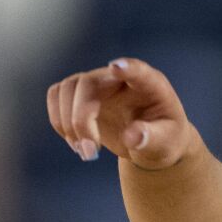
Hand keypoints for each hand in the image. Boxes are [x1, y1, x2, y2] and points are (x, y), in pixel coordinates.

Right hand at [45, 58, 198, 167]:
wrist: (151, 142)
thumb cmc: (163, 139)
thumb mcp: (165, 144)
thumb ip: (151, 138)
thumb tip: (133, 136)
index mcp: (150, 85)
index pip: (138, 70)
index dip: (127, 68)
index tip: (116, 67)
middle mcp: (120, 78)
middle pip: (87, 84)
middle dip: (80, 120)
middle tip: (90, 154)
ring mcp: (98, 83)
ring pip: (67, 89)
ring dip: (67, 123)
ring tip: (86, 153)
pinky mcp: (81, 94)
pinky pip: (56, 96)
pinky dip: (59, 122)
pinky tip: (77, 143)